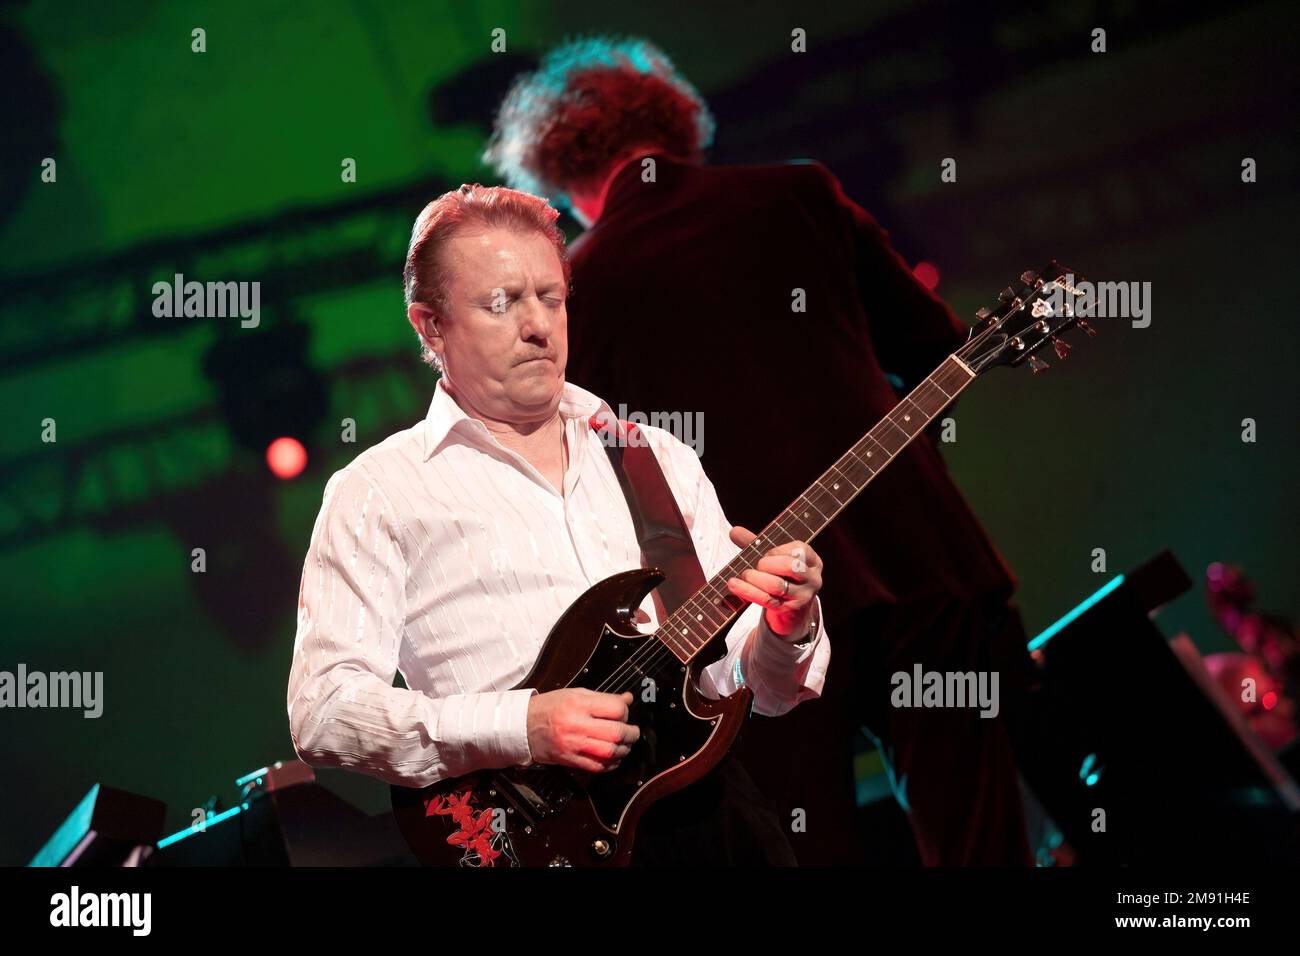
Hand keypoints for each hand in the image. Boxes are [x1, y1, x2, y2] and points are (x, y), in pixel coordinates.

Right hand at [526, 689, 639, 772]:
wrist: (521, 726)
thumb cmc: (548, 707)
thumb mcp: (574, 693)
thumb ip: (602, 697)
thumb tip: (627, 698)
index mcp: (578, 704)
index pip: (615, 708)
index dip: (625, 711)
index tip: (624, 712)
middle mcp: (576, 725)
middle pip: (616, 732)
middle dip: (631, 733)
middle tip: (633, 732)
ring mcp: (573, 745)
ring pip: (609, 752)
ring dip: (624, 749)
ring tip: (625, 744)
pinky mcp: (570, 760)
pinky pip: (597, 766)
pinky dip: (611, 764)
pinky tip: (613, 758)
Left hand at [725, 526, 822, 640]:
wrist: (792, 614)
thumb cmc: (783, 579)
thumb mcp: (774, 560)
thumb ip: (756, 544)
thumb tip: (734, 531)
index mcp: (812, 560)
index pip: (798, 549)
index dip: (777, 550)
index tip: (766, 555)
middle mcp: (813, 578)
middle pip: (790, 566)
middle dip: (767, 564)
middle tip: (756, 567)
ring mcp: (803, 596)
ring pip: (777, 584)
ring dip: (754, 578)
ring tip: (744, 575)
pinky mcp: (790, 610)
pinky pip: (767, 599)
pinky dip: (748, 591)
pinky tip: (734, 585)